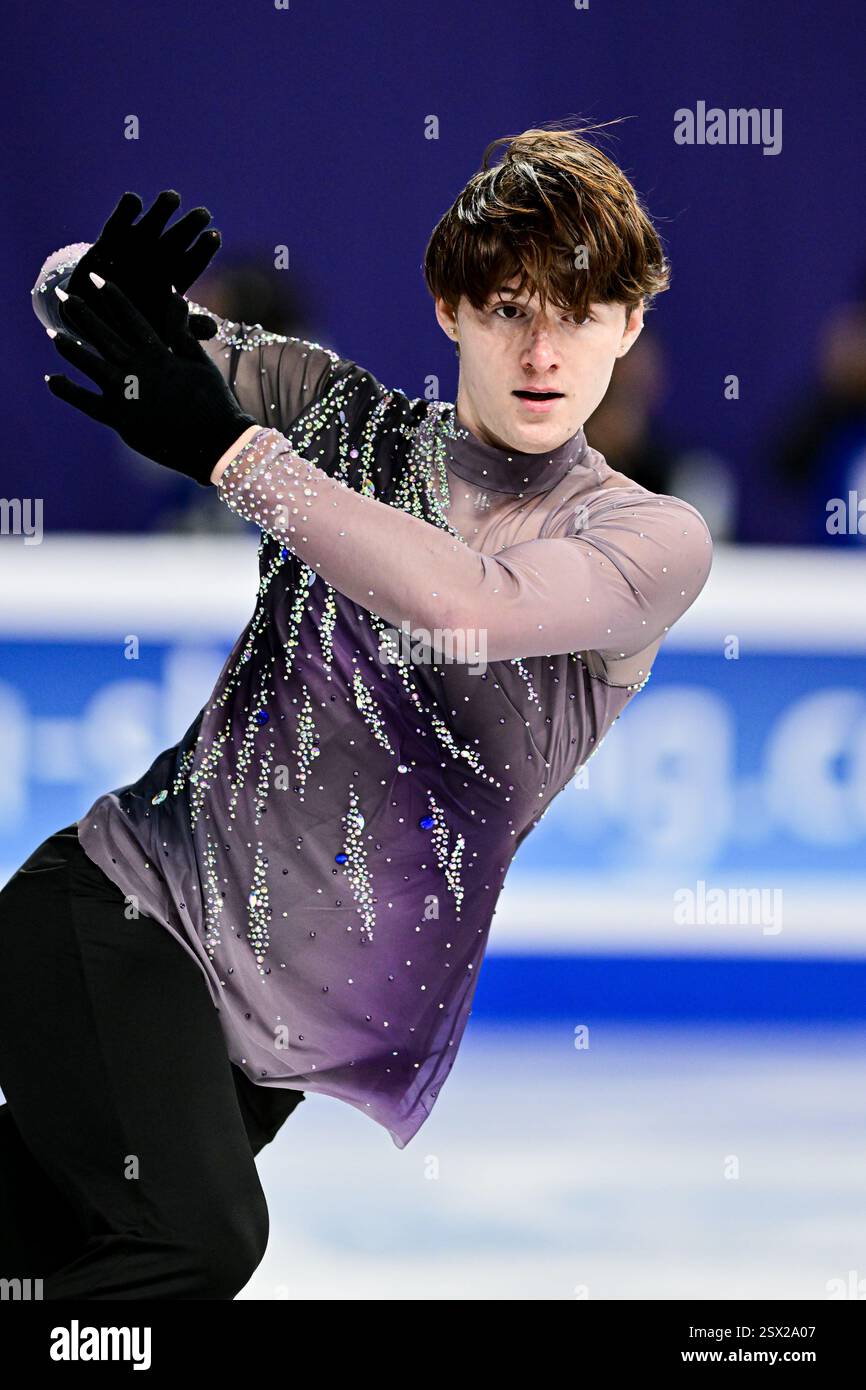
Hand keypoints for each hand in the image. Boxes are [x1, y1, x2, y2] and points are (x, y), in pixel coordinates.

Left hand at [46, 278, 257, 485]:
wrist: (216, 442)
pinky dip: (67, 390)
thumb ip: (181, 329)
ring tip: (52, 333)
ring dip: (69, 346)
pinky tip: (51, 379)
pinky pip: (85, 402)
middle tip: (62, 294)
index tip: (96, 279)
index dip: (113, 297)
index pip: (131, 318)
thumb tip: (174, 294)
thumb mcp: (199, 360)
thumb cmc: (214, 401)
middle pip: (103, 335)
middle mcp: (138, 368)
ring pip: (89, 363)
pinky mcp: (119, 418)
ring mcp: (126, 393)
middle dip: (82, 313)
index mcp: (158, 353)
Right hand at [66, 191, 220, 342]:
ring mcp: (136, 245)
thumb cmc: (134, 323)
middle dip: (191, 224)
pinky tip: (135, 201)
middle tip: (202, 214)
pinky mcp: (111, 239)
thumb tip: (213, 329)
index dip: (204, 249)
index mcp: (174, 278)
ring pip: (154, 223)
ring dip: (163, 209)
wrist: (94, 317)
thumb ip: (183, 329)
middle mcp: (159, 257)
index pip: (194, 262)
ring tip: (172, 198)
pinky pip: (120, 221)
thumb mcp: (158, 331)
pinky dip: (127, 209)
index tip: (215, 236)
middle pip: (179, 237)